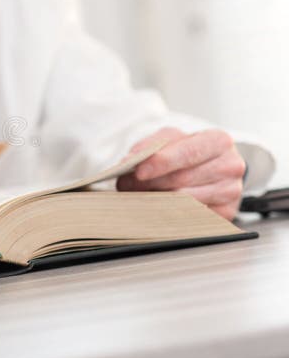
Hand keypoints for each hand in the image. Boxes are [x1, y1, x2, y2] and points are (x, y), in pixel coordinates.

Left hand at [116, 127, 246, 219]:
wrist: (210, 167)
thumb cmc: (186, 152)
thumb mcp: (169, 140)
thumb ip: (150, 146)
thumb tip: (129, 162)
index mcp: (218, 141)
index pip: (188, 153)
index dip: (161, 162)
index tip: (139, 171)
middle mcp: (230, 166)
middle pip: (183, 179)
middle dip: (151, 183)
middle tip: (126, 185)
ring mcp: (231, 192)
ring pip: (185, 201)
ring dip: (156, 200)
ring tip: (138, 195)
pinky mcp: (226, 214)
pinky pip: (191, 218)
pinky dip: (169, 214)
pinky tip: (157, 208)